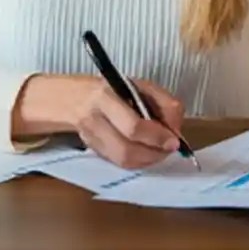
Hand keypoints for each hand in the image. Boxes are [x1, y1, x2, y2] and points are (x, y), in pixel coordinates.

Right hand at [70, 78, 184, 169]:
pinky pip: (118, 164)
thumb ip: (163, 102)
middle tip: (168, 149)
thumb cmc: (112, 88)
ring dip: (147, 160)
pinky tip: (145, 152)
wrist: (72, 98)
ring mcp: (90, 139)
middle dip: (154, 153)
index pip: (133, 126)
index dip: (156, 137)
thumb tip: (175, 129)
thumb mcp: (139, 85)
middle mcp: (94, 120)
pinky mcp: (92, 151)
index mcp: (105, 96)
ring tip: (159, 151)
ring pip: (122, 161)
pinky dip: (137, 161)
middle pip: (126, 150)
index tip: (173, 141)